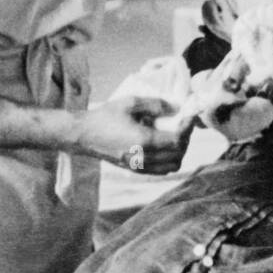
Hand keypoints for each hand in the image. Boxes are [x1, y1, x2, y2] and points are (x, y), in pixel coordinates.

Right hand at [75, 95, 189, 174]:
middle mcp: (143, 157)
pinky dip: (169, 161)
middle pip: (178, 154)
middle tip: (184, 125)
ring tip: (176, 137)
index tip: (189, 116)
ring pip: (172, 166)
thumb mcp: (130, 102)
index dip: (187, 128)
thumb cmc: (106, 115)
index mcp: (143, 140)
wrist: (84, 134)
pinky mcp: (134, 170)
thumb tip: (175, 108)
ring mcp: (139, 166)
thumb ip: (155, 104)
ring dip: (179, 152)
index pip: (177, 140)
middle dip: (186, 139)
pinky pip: (160, 170)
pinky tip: (165, 147)